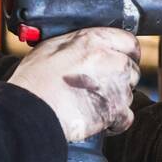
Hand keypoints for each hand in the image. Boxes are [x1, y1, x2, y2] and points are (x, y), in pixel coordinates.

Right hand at [9, 27, 140, 140]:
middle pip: (131, 70)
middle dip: (120, 79)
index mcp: (94, 40)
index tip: (120, 61)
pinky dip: (115, 122)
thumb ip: (76, 44)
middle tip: (100, 87)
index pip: (129, 42)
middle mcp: (110, 59)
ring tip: (91, 104)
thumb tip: (83, 47)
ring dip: (116, 100)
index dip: (126, 54)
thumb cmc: (35, 80)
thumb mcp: (51, 47)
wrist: (30, 110)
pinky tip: (99, 120)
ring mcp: (116, 85)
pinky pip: (126, 117)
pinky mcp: (116, 110)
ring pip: (129, 94)